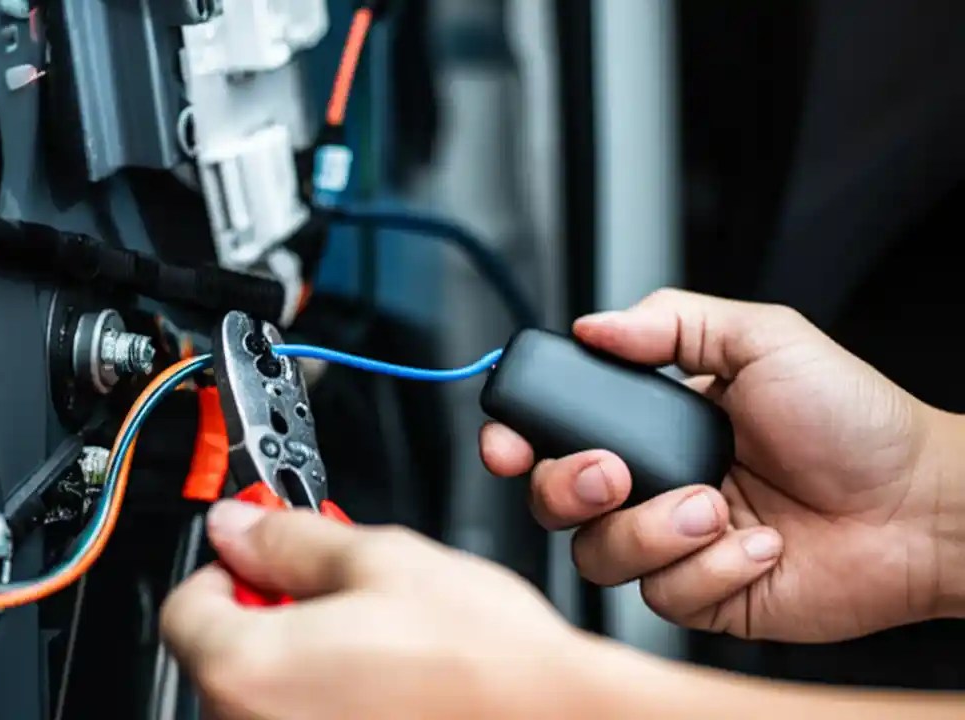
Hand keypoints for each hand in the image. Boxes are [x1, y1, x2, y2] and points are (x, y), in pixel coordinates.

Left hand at [161, 501, 607, 719]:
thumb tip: (240, 523)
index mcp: (245, 671)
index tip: (266, 556)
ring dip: (304, 660)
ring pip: (268, 694)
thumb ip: (289, 538)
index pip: (185, 606)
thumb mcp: (382, 560)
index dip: (228, 568)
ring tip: (378, 640)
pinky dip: (330, 701)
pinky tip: (387, 684)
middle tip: (338, 592)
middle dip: (270, 613)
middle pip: (224, 654)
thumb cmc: (483, 664)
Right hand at [481, 288, 964, 641]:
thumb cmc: (856, 422)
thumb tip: (593, 324)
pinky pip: (662, 596)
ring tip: (720, 508)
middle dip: (567, 487)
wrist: (921, 506)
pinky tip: (762, 545)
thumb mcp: (764, 338)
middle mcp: (653, 483)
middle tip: (615, 473)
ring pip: (598, 555)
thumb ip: (672, 319)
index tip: (508, 441)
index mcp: (655, 422)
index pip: (557, 431)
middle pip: (553, 499)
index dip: (516, 438)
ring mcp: (673, 542)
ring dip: (654, 531)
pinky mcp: (702, 595)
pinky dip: (711, 569)